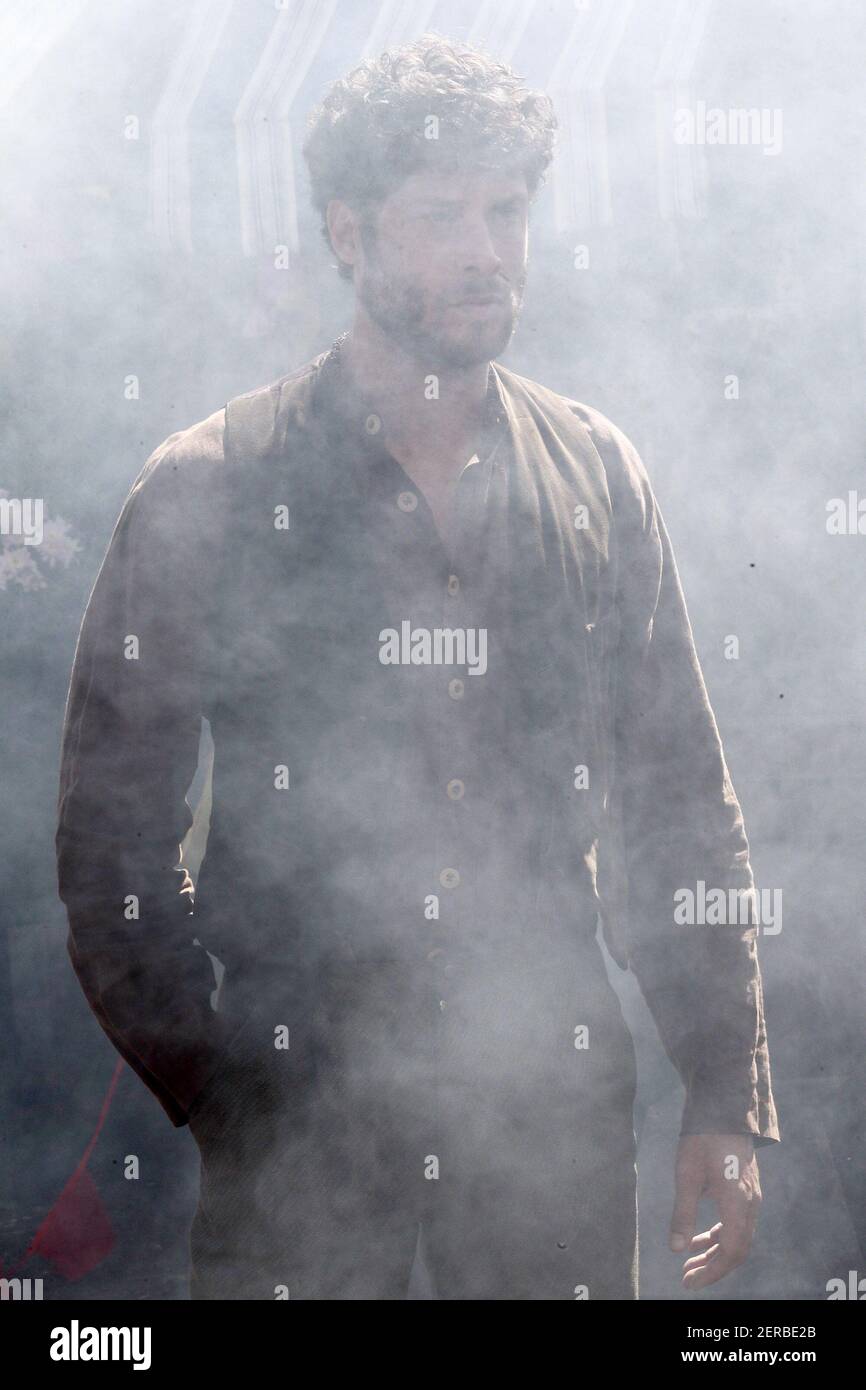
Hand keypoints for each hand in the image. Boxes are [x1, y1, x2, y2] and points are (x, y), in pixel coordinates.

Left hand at [669, 1133, 760, 1290]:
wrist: (722, 1110)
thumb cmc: (702, 1139)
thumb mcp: (686, 1175)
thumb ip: (683, 1213)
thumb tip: (676, 1249)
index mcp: (738, 1204)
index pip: (732, 1252)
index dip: (713, 1272)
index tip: (690, 1281)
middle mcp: (750, 1204)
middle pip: (737, 1249)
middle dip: (712, 1267)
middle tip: (686, 1278)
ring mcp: (750, 1197)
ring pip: (737, 1238)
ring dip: (714, 1253)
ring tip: (689, 1263)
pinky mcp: (745, 1191)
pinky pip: (736, 1224)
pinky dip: (719, 1236)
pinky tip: (698, 1239)